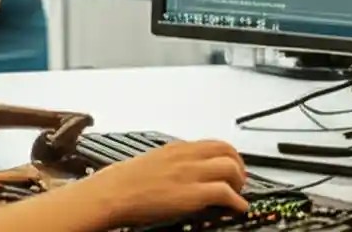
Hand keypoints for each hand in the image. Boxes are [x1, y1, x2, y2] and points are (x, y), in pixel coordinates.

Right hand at [86, 139, 248, 226]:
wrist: (111, 194)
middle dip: (239, 166)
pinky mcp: (192, 194)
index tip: (230, 168)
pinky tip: (236, 209)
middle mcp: (185, 157)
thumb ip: (169, 163)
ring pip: (231, 168)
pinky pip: (226, 193)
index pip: (213, 143)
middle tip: (238, 182)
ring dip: (240, 183)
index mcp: (175, 148)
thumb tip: (181, 173)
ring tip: (236, 195)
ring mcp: (190, 174)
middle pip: (228, 150)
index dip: (228, 156)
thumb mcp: (149, 162)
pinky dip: (237, 202)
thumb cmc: (121, 183)